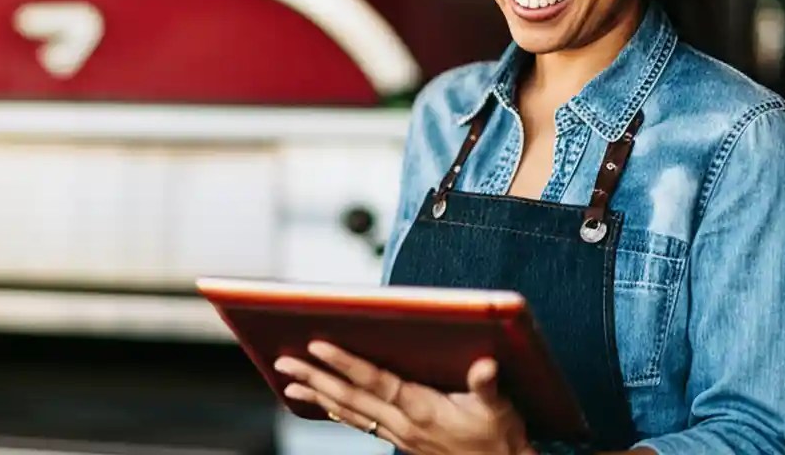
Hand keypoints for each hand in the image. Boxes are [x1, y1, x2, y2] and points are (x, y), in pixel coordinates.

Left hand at [274, 341, 535, 454]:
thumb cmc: (501, 438)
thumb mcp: (500, 410)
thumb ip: (488, 387)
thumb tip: (485, 366)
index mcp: (421, 408)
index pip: (374, 380)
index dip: (345, 362)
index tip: (317, 345)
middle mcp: (403, 423)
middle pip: (350, 396)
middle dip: (315, 377)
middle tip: (283, 362)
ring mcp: (399, 435)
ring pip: (350, 411)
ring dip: (318, 394)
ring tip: (290, 381)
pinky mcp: (402, 440)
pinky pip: (362, 423)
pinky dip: (338, 411)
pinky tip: (324, 403)